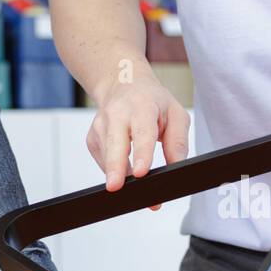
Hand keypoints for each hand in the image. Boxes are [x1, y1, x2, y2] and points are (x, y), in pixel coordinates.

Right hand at [88, 69, 190, 210]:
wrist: (124, 83)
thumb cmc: (152, 101)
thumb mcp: (176, 114)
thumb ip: (178, 142)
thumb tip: (176, 168)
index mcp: (142, 106)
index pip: (142, 132)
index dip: (142, 153)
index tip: (141, 172)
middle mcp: (118, 113)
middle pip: (115, 143)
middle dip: (115, 167)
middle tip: (116, 187)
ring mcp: (101, 125)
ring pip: (106, 156)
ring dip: (118, 175)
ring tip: (131, 187)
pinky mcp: (92, 138)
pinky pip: (102, 161)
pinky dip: (113, 169)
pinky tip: (122, 165)